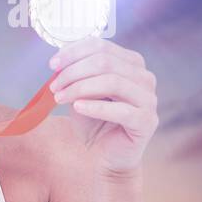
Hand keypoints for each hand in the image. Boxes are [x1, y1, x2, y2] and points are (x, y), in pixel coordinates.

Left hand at [47, 36, 158, 176]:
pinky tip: (77, 108)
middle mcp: (144, 77)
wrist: (102, 154)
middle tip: (53, 86)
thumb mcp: (79, 93)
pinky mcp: (147, 121)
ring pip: (113, 82)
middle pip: (105, 62)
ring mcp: (149, 99)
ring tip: (60, 98)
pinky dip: (95, 107)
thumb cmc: (92, 121)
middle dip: (73, 72)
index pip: (101, 46)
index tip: (52, 64)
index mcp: (130, 64)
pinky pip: (121, 110)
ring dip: (80, 88)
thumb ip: (75, 75)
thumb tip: (59, 62)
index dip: (74, 52)